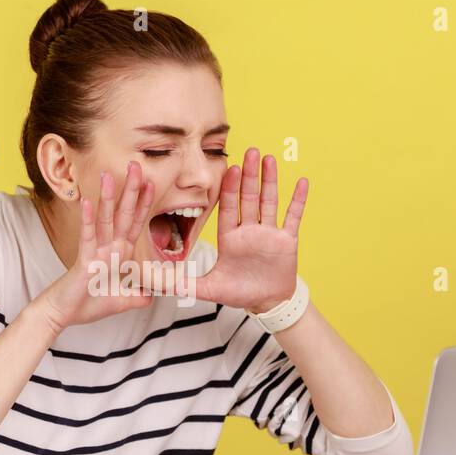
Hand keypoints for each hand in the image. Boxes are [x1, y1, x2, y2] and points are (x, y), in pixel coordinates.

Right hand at [36, 162, 155, 333]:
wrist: (64, 314)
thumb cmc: (88, 304)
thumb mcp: (121, 302)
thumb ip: (137, 297)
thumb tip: (152, 297)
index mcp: (119, 254)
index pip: (135, 224)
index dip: (144, 205)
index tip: (152, 184)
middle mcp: (108, 248)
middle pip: (123, 214)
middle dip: (131, 190)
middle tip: (136, 165)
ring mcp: (96, 251)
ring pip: (104, 220)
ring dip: (108, 197)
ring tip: (109, 174)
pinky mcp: (84, 260)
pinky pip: (86, 237)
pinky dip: (87, 219)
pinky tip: (87, 201)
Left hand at [193, 148, 306, 312]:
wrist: (266, 303)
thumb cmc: (238, 293)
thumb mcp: (208, 288)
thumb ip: (183, 283)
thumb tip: (154, 283)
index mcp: (230, 237)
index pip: (228, 207)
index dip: (229, 188)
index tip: (229, 168)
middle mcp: (249, 230)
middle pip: (249, 198)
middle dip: (248, 175)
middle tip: (249, 152)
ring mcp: (268, 233)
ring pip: (269, 201)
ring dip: (270, 180)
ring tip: (268, 159)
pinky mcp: (287, 240)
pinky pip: (293, 217)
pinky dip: (298, 200)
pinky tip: (301, 182)